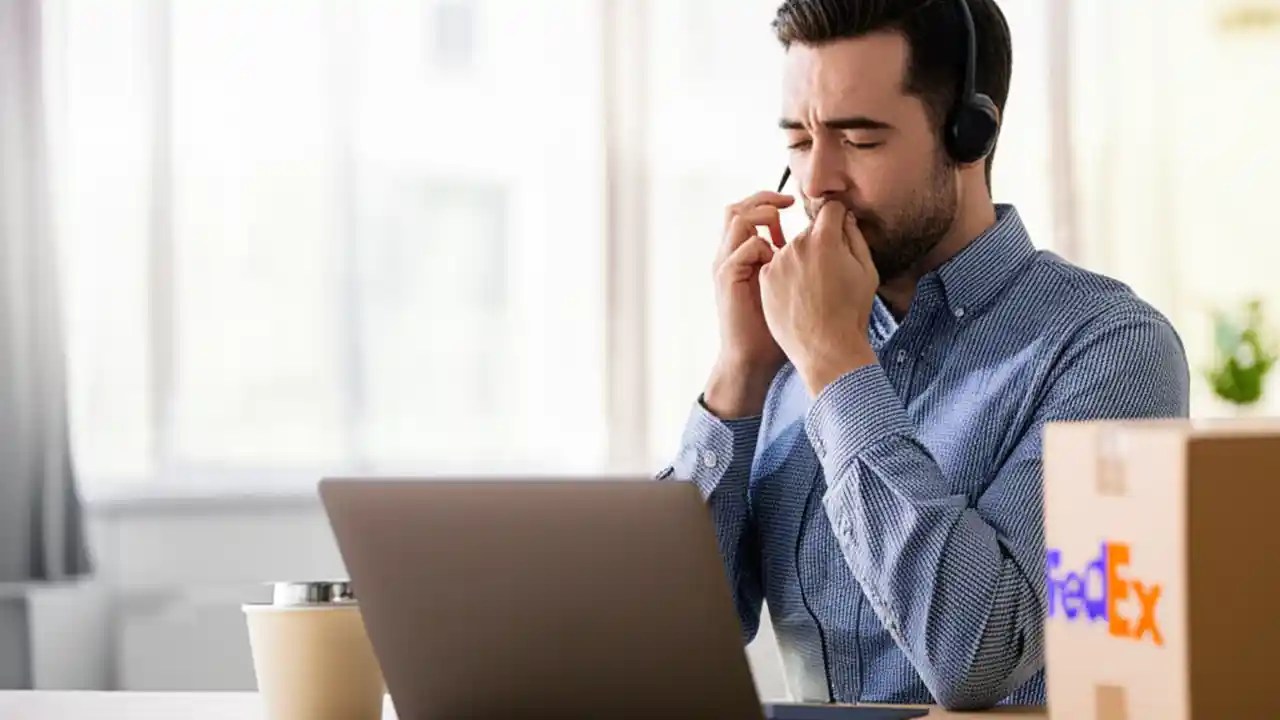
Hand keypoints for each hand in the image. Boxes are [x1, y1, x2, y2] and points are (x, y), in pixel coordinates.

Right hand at [703, 190, 794, 417]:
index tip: (799, 201)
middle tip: (790, 199)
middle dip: (764, 197)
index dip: (772, 200)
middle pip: (738, 207)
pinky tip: (779, 249)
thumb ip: (796, 260)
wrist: (754, 357)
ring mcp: (727, 264)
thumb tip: (819, 237)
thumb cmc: (777, 326)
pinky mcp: (727, 278)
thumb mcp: (788, 285)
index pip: (751, 213)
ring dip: (761, 212)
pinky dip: (762, 241)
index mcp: (744, 254)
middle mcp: (732, 255)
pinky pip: (743, 247)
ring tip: (783, 216)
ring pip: (735, 218)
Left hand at [759, 200, 878, 396]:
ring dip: (802, 260)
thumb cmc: (851, 313)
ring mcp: (778, 262)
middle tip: (830, 271)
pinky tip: (799, 295)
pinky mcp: (765, 279)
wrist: (826, 350)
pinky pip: (777, 267)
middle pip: (809, 232)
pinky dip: (786, 275)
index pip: (829, 209)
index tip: (840, 229)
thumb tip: (844, 219)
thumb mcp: (866, 271)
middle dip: (820, 243)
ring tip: (814, 289)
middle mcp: (797, 245)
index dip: (838, 217)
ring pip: (791, 250)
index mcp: (824, 239)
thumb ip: (855, 238)